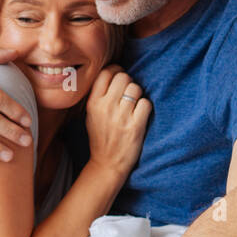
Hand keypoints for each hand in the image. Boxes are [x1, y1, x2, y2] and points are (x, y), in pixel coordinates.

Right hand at [85, 65, 151, 180]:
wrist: (107, 164)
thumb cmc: (100, 137)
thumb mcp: (91, 115)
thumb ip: (99, 95)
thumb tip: (114, 73)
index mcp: (93, 103)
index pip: (106, 73)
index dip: (116, 72)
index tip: (119, 79)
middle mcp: (106, 107)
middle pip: (123, 77)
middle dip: (128, 83)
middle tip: (127, 95)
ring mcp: (121, 117)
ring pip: (136, 88)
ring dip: (137, 95)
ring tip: (133, 107)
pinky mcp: (135, 126)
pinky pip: (146, 103)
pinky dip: (145, 108)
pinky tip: (139, 115)